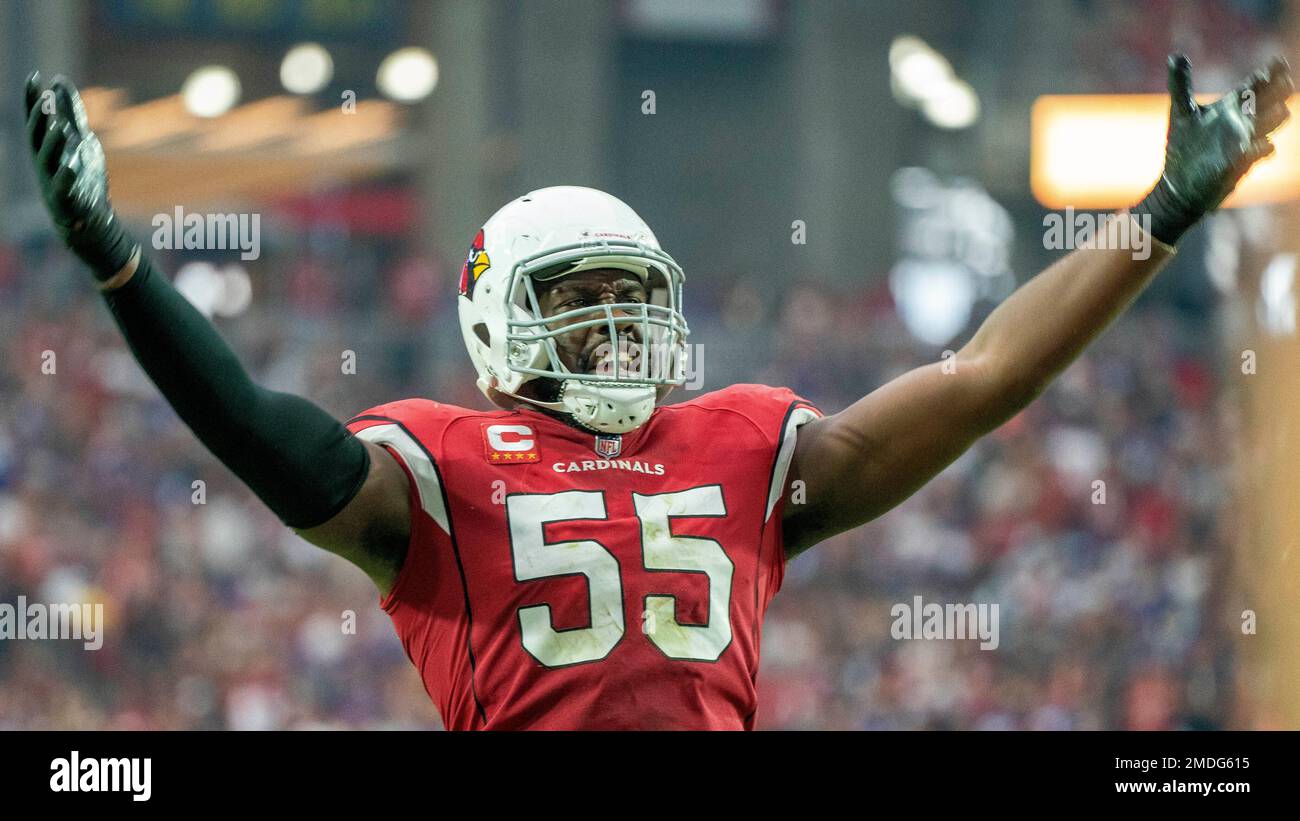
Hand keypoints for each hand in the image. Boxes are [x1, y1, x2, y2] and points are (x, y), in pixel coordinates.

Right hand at [23, 71, 136, 279]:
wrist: (89, 219)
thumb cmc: (80, 175)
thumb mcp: (77, 139)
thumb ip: (69, 112)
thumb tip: (58, 81)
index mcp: (45, 147)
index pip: (35, 119)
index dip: (32, 99)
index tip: (34, 76)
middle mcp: (44, 163)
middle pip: (37, 137)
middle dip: (40, 118)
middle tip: (46, 98)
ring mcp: (53, 181)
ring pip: (49, 161)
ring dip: (52, 144)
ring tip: (60, 127)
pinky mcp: (66, 201)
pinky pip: (64, 189)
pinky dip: (67, 178)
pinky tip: (71, 167)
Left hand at [1134, 54, 1292, 244]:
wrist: (1181, 184)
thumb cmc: (1183, 146)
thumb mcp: (1181, 112)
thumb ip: (1181, 84)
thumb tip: (1175, 55)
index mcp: (1230, 107)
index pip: (1255, 86)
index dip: (1268, 74)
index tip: (1279, 63)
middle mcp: (1242, 122)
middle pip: (1267, 102)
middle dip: (1277, 93)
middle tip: (1285, 83)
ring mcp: (1245, 142)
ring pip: (1268, 125)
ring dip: (1273, 118)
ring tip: (1280, 110)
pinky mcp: (1240, 164)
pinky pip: (1257, 154)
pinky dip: (1261, 149)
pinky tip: (1265, 146)